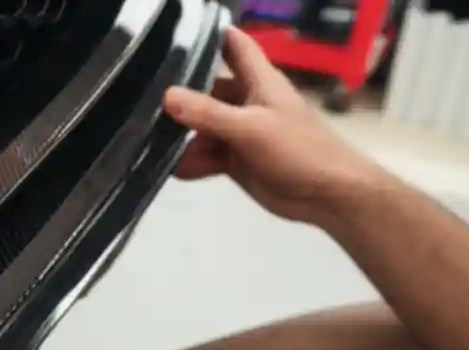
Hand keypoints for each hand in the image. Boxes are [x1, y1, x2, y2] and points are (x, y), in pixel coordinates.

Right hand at [163, 27, 384, 228]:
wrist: (328, 195)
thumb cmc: (299, 150)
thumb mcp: (251, 128)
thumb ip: (208, 113)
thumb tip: (166, 96)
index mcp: (258, 81)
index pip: (233, 46)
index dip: (208, 36)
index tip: (172, 36)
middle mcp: (246, 102)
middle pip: (207, 90)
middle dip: (179, 94)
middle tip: (140, 98)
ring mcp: (240, 133)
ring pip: (202, 127)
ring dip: (179, 134)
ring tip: (146, 139)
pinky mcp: (237, 161)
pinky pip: (206, 157)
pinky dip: (190, 162)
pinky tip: (168, 169)